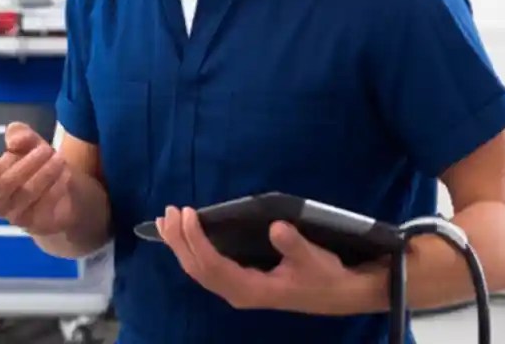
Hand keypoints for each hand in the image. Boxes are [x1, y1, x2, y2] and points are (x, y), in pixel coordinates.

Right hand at [0, 123, 75, 235]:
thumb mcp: (33, 145)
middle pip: (5, 181)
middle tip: (48, 150)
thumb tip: (14, 138)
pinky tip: (66, 178)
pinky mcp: (36, 226)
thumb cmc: (41, 167)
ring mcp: (16, 216)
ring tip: (60, 160)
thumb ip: (22, 136)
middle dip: (28, 161)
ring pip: (26, 192)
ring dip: (45, 172)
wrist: (68, 197)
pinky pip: (44, 207)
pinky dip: (56, 188)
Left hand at [156, 206, 384, 315]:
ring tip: (166, 221)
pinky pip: (207, 269)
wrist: (339, 294)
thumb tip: (276, 227)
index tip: (188, 214)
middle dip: (179, 241)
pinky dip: (191, 250)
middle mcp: (237, 293)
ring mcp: (236, 290)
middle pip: (197, 268)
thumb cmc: (324, 275)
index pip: (212, 264)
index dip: (196, 239)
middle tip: (169, 212)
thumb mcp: (313, 258)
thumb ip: (293, 245)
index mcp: (250, 290)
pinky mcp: (239, 284)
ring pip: (198, 270)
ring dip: (180, 245)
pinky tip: (184, 237)